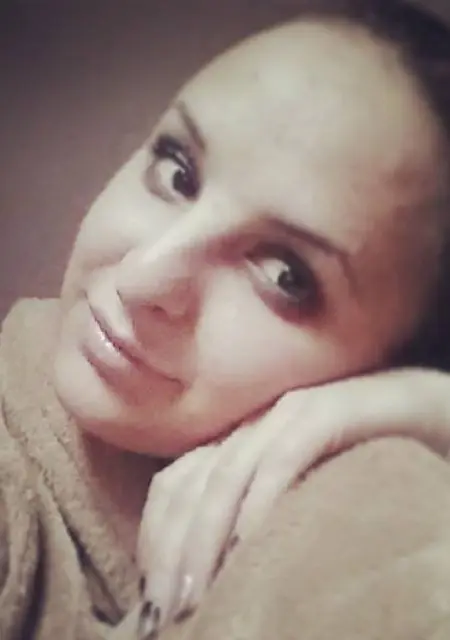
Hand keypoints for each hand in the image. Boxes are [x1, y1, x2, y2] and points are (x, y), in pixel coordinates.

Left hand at [137, 367, 449, 632]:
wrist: (419, 408)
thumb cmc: (357, 458)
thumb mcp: (295, 493)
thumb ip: (258, 514)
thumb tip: (220, 569)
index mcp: (240, 440)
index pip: (175, 483)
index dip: (155, 537)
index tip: (151, 593)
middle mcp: (254, 424)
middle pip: (190, 483)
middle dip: (171, 550)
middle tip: (165, 610)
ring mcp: (286, 415)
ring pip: (226, 475)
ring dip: (204, 539)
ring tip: (195, 597)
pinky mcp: (324, 413)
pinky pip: (281, 461)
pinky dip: (259, 506)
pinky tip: (248, 551)